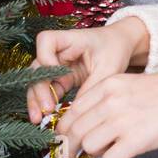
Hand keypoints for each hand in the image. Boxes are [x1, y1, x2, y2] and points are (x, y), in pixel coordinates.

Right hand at [26, 17, 148, 122]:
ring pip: (38, 81)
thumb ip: (92, 86)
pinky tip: (43, 118)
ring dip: (37, 100)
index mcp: (69, 39)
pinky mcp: (60, 78)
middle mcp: (57, 51)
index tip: (61, 78)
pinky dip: (44, 103)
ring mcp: (56, 65)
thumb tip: (75, 111)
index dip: (47, 59)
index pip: (46, 41)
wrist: (120, 47)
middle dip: (39, 89)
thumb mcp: (108, 68)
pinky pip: (47, 91)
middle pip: (37, 67)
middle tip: (46, 110)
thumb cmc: (114, 50)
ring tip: (38, 119)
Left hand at [54, 69, 157, 157]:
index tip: (64, 141)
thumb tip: (86, 124)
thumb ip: (106, 99)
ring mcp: (122, 121)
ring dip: (94, 153)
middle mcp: (110, 102)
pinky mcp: (135, 140)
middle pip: (74, 131)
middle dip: (69, 148)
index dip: (64, 130)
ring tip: (108, 152)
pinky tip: (124, 157)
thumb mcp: (130, 84)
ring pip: (88, 145)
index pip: (72, 111)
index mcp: (107, 86)